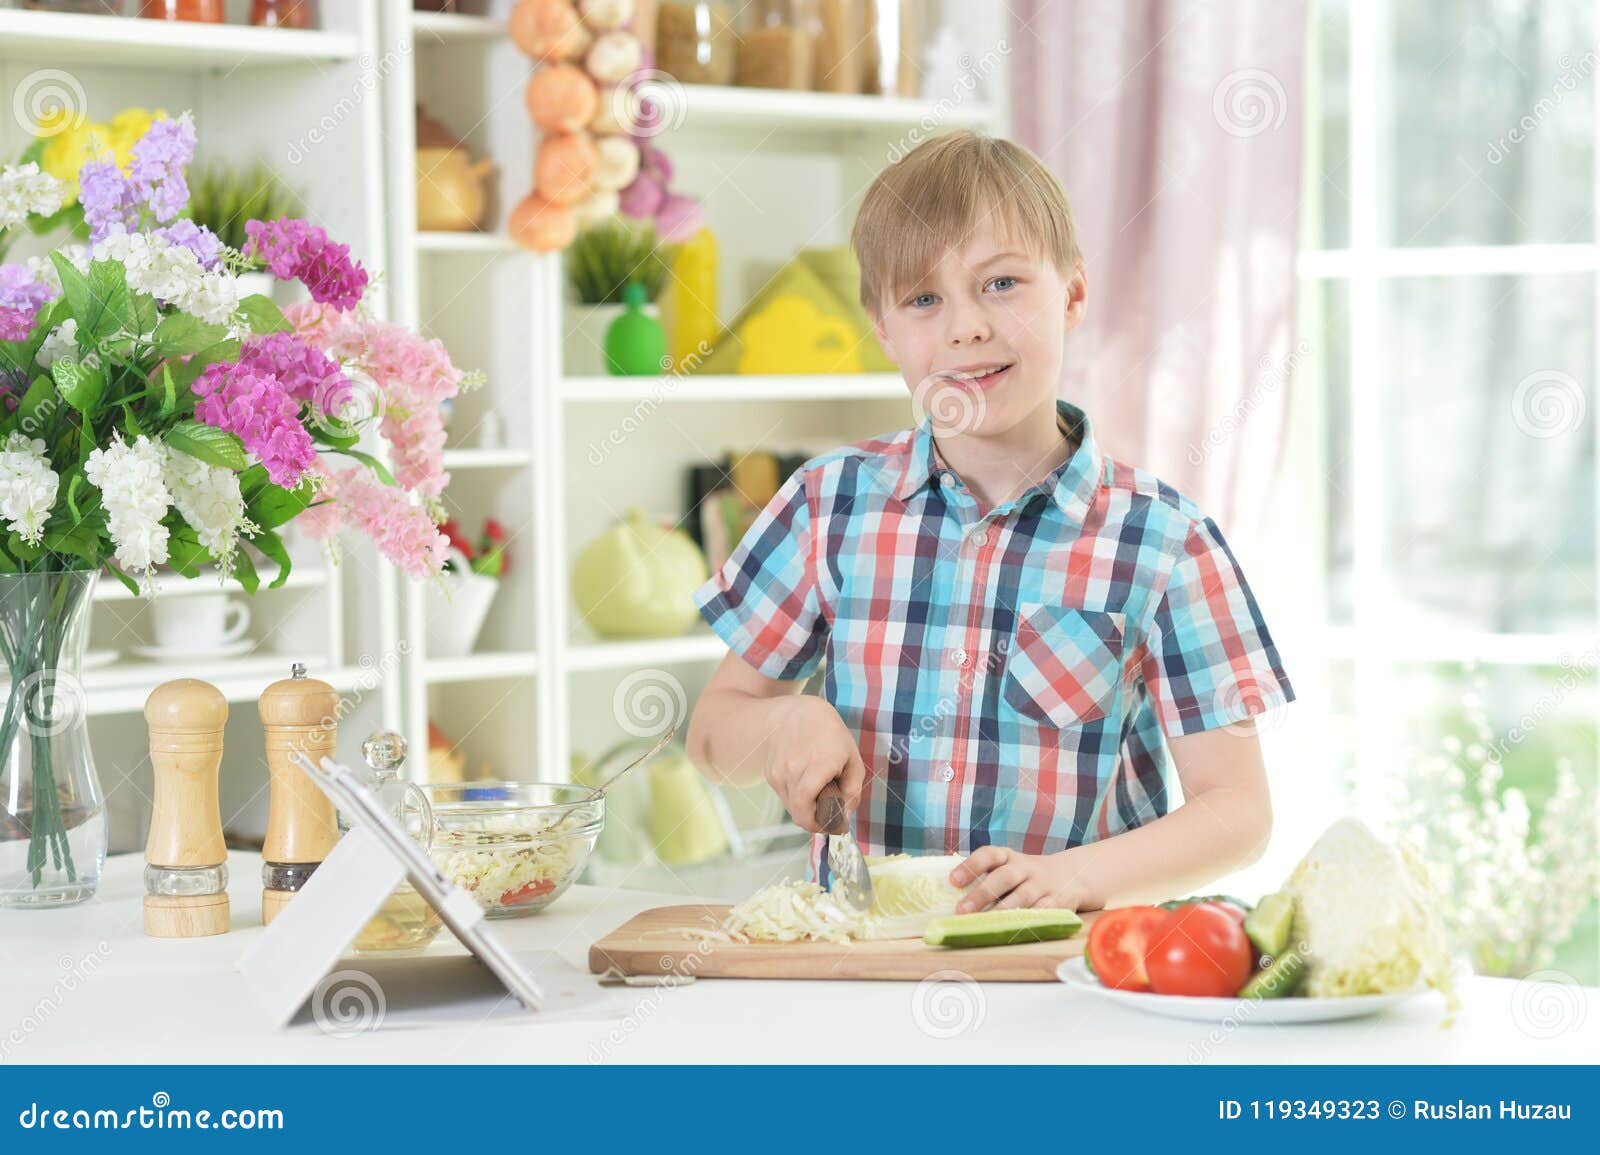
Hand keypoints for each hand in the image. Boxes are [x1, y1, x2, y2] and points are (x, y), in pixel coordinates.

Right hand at [764, 696, 864, 833]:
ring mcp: (777, 773)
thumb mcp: (853, 759)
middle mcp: (792, 770)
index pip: (807, 810)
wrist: (797, 713)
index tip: (836, 826)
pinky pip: (785, 796)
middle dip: (816, 820)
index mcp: (817, 766)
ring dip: (807, 808)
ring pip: (791, 808)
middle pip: (799, 814)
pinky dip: (797, 797)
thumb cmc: (830, 734)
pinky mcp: (770, 774)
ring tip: (820, 790)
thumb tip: (845, 817)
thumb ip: (853, 791)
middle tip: (831, 815)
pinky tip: (806, 781)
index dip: (820, 825)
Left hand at [949, 845, 1097, 912]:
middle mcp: (1026, 868)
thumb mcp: (1008, 867)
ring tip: (984, 924)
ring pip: (1023, 897)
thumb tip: (945, 893)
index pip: (989, 855)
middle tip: (961, 910)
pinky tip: (1013, 931)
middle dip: (982, 893)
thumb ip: (984, 876)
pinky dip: (1028, 922)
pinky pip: (1042, 913)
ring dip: (1002, 912)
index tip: (952, 880)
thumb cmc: (1026, 876)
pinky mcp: (1058, 903)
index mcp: (1009, 857)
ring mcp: (1043, 885)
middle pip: (1004, 877)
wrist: (1071, 876)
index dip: (971, 866)